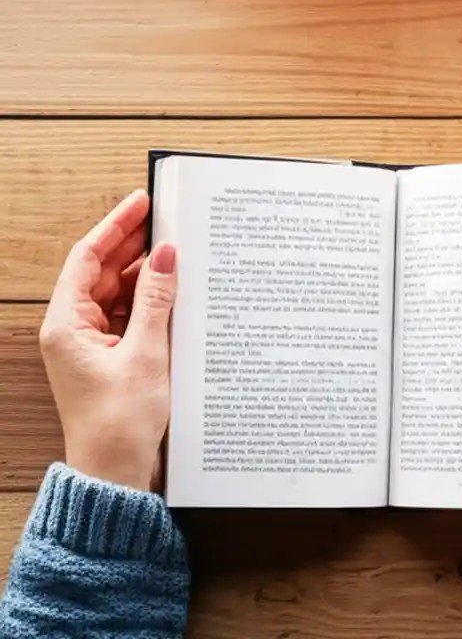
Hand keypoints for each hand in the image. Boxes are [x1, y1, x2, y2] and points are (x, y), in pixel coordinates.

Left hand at [39, 190, 177, 491]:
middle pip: (103, 273)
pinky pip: (130, 318)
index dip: (116, 227)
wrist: (117, 474)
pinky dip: (151, 303)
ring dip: (147, 276)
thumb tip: (167, 255)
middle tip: (168, 220)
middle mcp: (73, 331)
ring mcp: (92, 346)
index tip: (141, 202)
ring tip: (180, 254)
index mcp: (66, 325)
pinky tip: (176, 293)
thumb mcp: (146, 355)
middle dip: (134, 246)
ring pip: (119, 295)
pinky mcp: (111, 360)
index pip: (88, 258)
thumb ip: (157, 300)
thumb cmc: (121, 423)